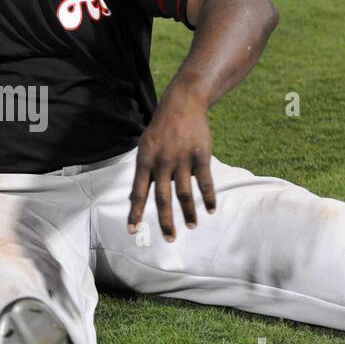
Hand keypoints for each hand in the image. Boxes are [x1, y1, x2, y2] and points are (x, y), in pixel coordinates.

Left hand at [127, 85, 215, 241]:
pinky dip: (209, 197)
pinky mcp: (201, 155)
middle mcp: (162, 162)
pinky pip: (205, 182)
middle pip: (163, 198)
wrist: (182, 104)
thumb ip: (142, 173)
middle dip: (165, 221)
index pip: (138, 192)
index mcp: (145, 161)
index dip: (135, 212)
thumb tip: (132, 198)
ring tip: (191, 226)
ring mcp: (182, 159)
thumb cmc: (160, 130)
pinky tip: (211, 210)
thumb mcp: (145, 148)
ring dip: (189, 213)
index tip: (133, 230)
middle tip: (169, 239)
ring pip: (185, 193)